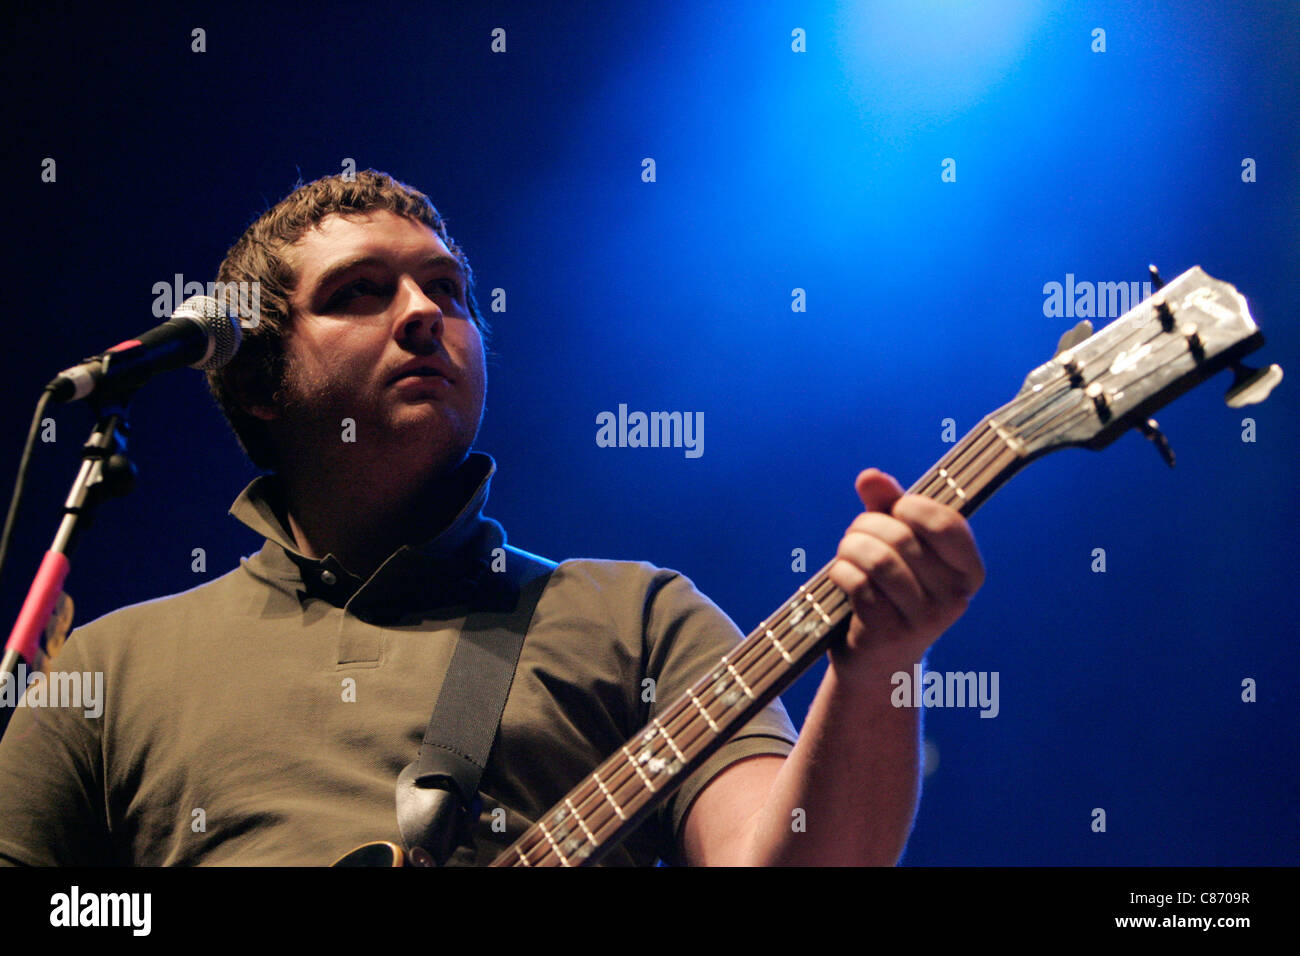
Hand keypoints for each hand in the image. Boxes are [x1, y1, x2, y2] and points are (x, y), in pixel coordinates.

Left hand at [826, 469, 984, 679]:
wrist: (877, 660)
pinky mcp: (891, 635)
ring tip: (845, 554)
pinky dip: (840, 572)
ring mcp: (925, 620)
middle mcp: (955, 598)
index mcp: (968, 572)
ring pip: (879, 560)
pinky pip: (858, 585)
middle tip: (854, 536)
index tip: (893, 509)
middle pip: (902, 537)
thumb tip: (869, 476)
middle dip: (865, 526)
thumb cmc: (890, 590)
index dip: (911, 506)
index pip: (946, 523)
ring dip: (850, 548)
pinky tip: (839, 576)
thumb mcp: (896, 544)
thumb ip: (888, 505)